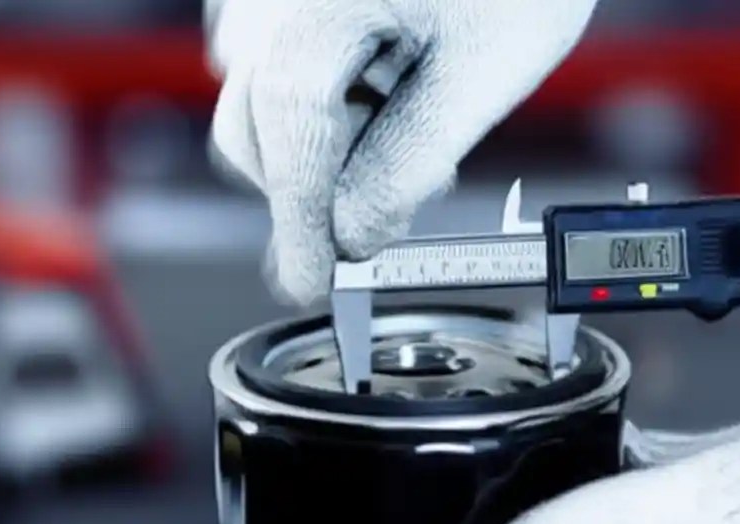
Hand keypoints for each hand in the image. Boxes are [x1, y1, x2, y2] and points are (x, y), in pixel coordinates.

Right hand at [204, 0, 599, 304]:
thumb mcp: (480, 74)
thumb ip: (408, 163)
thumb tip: (354, 233)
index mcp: (308, 13)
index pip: (288, 148)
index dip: (302, 227)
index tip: (313, 281)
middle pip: (259, 133)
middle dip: (322, 183)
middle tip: (399, 204)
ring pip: (267, 103)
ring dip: (329, 137)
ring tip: (415, 106)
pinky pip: (279, 63)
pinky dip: (327, 94)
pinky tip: (390, 74)